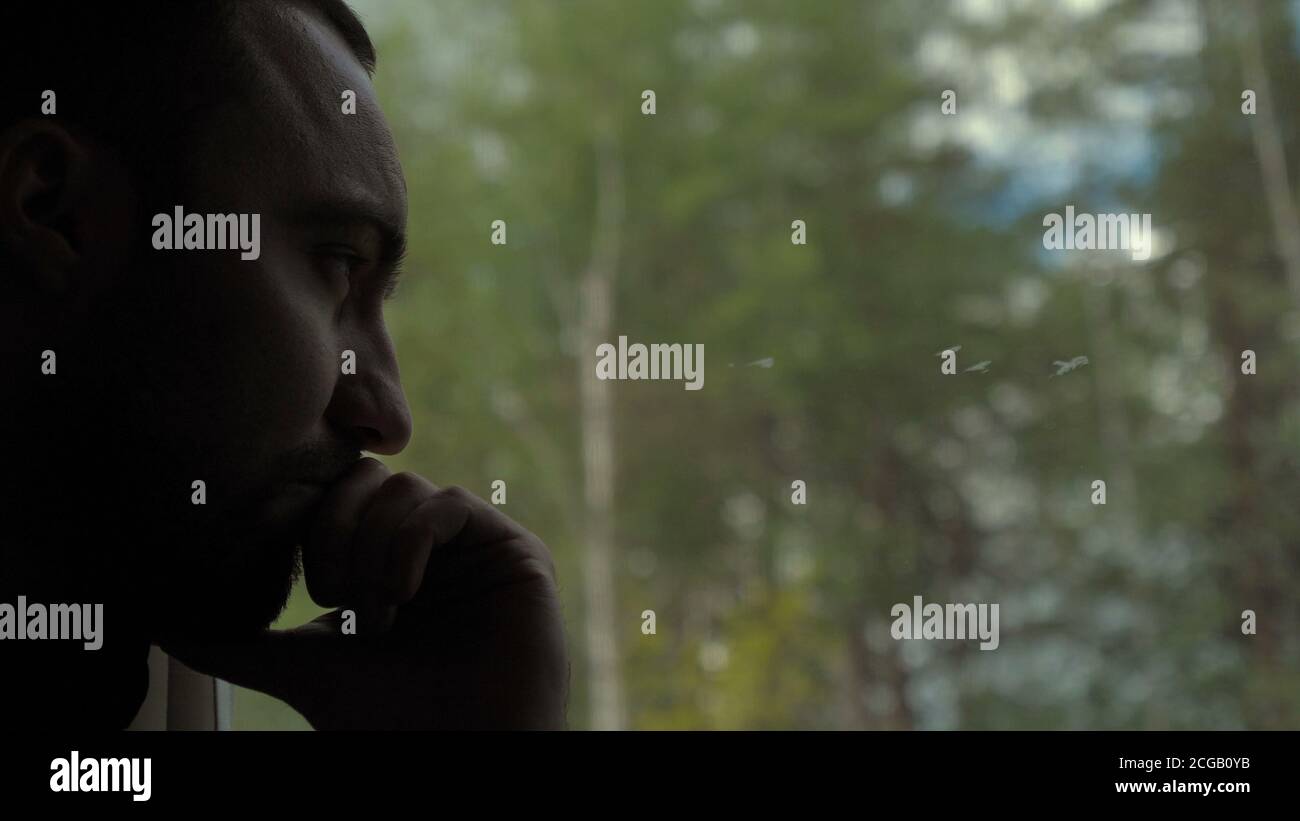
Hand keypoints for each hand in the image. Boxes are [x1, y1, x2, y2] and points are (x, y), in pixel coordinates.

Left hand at [162, 458, 568, 728]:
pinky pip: (448, 503)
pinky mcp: (512, 548)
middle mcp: (430, 543)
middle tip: (338, 599)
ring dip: (372, 547)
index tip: (310, 590)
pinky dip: (411, 540)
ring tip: (379, 612)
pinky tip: (404, 592)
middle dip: (337, 532)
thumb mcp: (302, 668)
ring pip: (404, 486)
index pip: (337, 498)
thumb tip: (158, 623)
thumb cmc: (388, 720)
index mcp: (385, 558)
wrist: (456, 749)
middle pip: (365, 479)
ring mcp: (472, 544)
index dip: (311, 525)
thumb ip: (237, 643)